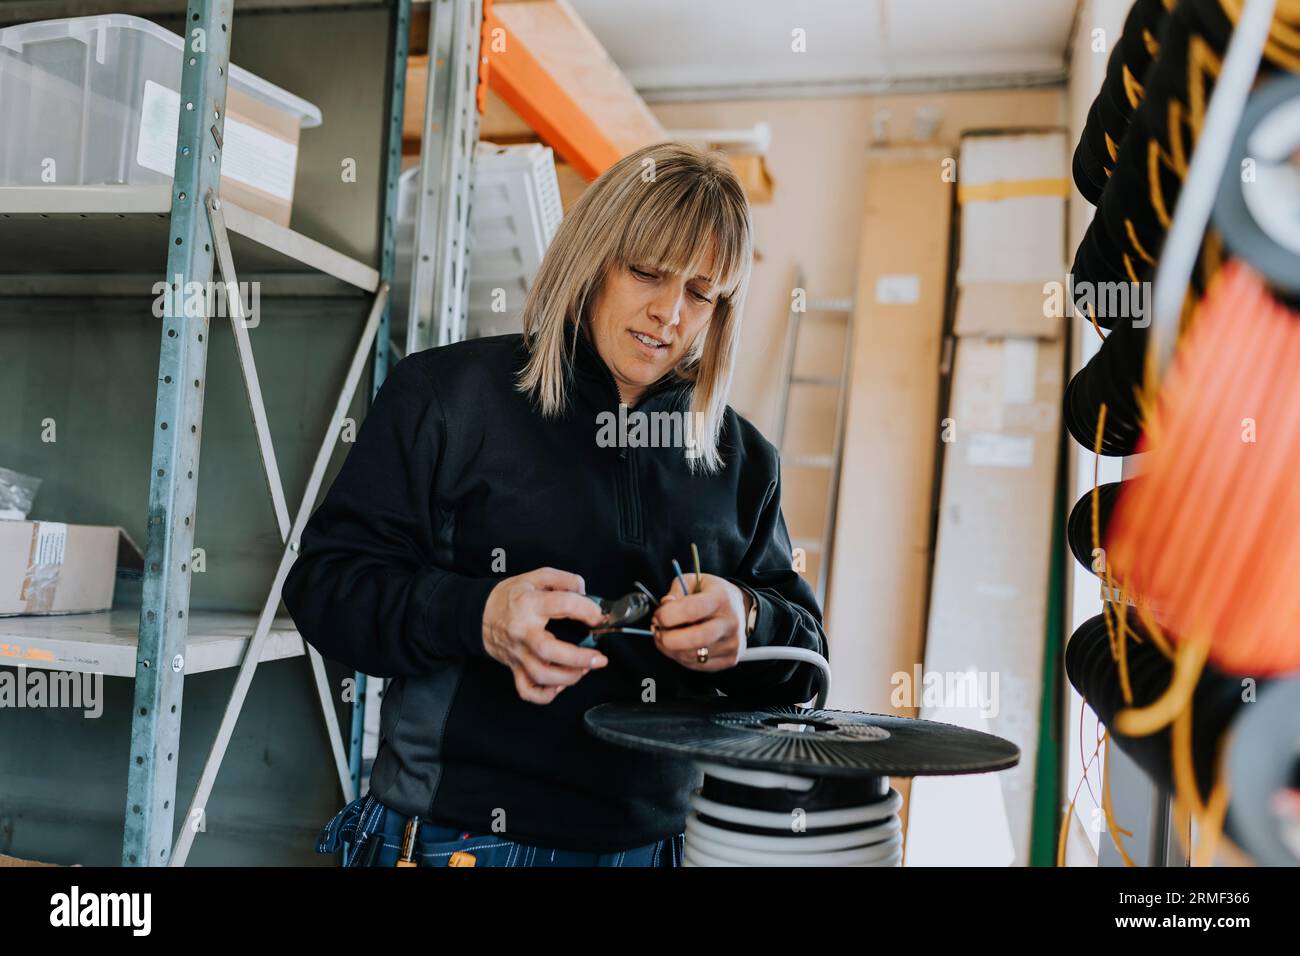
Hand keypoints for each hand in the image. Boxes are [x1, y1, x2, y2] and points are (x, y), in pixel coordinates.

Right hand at [482, 567, 608, 703]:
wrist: (479, 613)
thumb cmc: (510, 596)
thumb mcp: (536, 577)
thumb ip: (564, 580)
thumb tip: (584, 591)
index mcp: (530, 604)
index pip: (563, 605)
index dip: (587, 610)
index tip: (598, 617)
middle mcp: (523, 631)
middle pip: (549, 651)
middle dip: (579, 658)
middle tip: (599, 658)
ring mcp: (518, 653)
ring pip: (541, 675)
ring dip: (568, 677)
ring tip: (585, 669)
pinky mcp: (514, 667)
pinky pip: (527, 690)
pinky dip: (545, 694)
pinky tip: (559, 685)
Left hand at [651, 573, 750, 670]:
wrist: (740, 609)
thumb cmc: (714, 594)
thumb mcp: (695, 581)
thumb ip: (676, 590)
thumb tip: (665, 606)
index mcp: (721, 599)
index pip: (691, 610)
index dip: (668, 615)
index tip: (658, 615)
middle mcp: (730, 623)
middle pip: (695, 639)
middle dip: (667, 639)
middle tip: (658, 630)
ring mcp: (732, 644)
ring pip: (693, 656)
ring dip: (670, 649)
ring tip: (665, 637)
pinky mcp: (730, 659)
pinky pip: (698, 666)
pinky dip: (682, 658)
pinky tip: (679, 647)